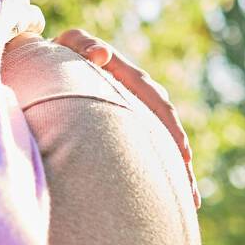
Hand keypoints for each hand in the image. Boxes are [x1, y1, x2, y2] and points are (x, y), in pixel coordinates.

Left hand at [56, 28, 199, 209]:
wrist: (54, 60)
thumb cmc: (61, 51)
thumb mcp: (70, 42)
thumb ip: (83, 43)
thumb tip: (102, 56)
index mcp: (129, 77)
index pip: (156, 102)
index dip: (170, 128)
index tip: (182, 153)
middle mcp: (138, 96)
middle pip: (167, 128)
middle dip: (180, 159)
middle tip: (190, 190)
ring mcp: (134, 112)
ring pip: (160, 143)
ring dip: (177, 172)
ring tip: (190, 202)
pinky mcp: (126, 125)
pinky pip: (147, 148)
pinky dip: (159, 170)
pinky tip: (168, 195)